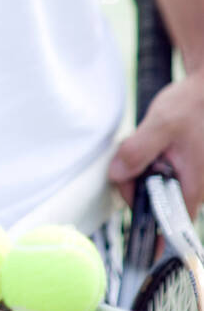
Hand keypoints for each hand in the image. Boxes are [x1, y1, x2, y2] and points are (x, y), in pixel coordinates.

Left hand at [108, 71, 203, 217]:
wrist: (203, 89)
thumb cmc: (191, 106)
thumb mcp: (161, 125)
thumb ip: (138, 151)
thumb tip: (116, 174)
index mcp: (193, 186)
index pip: (168, 221)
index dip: (145, 216)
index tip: (128, 196)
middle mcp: (194, 187)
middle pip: (157, 203)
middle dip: (137, 185)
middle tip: (127, 159)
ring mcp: (188, 177)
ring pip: (156, 187)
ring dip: (141, 171)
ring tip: (142, 144)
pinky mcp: (181, 167)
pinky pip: (159, 173)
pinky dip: (148, 162)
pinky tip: (148, 144)